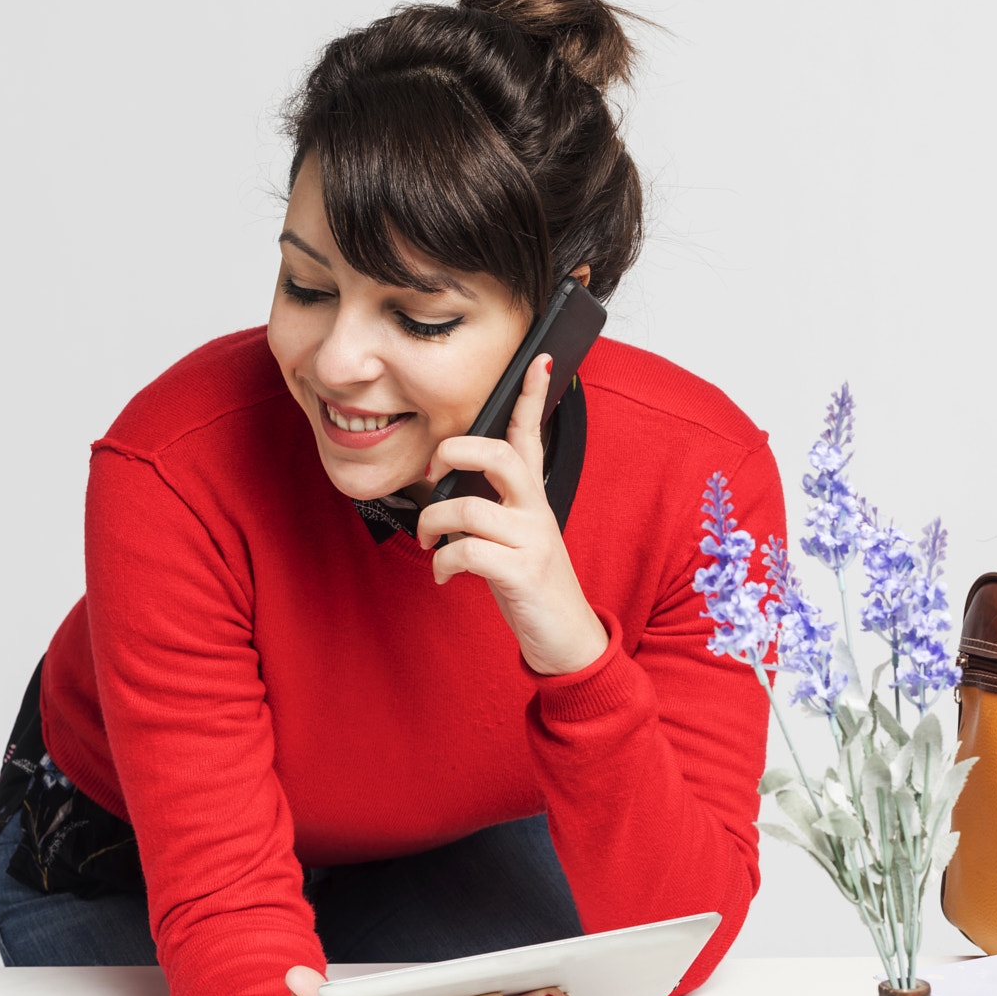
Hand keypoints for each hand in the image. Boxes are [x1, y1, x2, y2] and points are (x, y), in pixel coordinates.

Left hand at [418, 354, 609, 675]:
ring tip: (430, 543)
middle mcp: (535, 510)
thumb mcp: (514, 536)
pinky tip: (444, 576)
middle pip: (499, 456)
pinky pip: (467, 552)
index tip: (538, 359)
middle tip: (434, 471)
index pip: (531, 436)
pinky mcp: (521, 571)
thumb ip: (490, 508)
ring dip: (433, 524)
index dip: (532, 397)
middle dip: (455, 452)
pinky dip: (443, 564)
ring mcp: (531, 539)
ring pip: (467, 508)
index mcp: (532, 497)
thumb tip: (445, 491)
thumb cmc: (530, 582)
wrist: (565, 637)